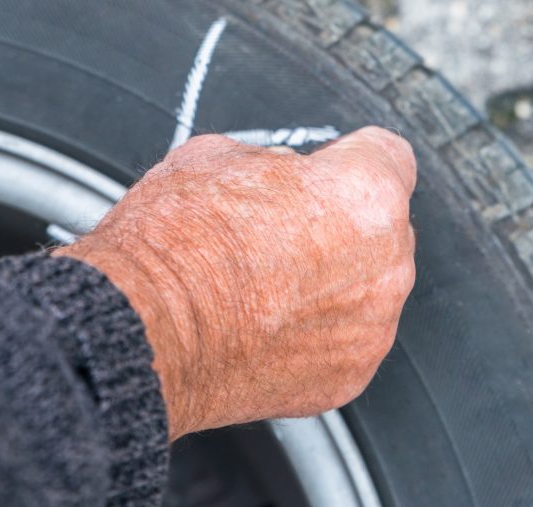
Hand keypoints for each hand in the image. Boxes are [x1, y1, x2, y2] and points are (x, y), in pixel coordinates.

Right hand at [55, 126, 415, 439]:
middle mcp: (386, 263)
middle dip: (338, 222)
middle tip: (279, 229)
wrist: (142, 330)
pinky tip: (264, 322)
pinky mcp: (347, 377)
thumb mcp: (215, 156)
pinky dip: (314, 332)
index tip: (329, 167)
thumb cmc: (173, 246)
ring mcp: (371, 327)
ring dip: (330, 280)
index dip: (349, 156)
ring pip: (365, 287)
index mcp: (365, 194)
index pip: (389, 154)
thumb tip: (280, 173)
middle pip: (381, 225)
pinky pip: (344, 338)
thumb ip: (274, 161)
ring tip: (263, 283)